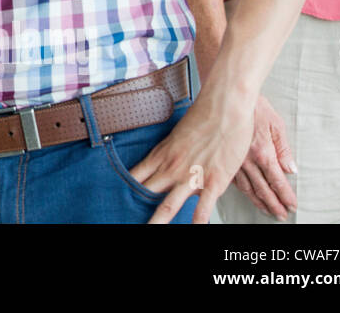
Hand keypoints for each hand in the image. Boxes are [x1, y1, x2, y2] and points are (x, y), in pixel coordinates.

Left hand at [129, 89, 254, 223]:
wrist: (223, 107)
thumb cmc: (203, 117)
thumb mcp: (178, 136)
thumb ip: (171, 154)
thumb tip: (167, 165)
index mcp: (161, 155)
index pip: (135, 177)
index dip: (125, 191)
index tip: (116, 201)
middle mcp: (172, 168)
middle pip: (147, 194)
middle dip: (136, 209)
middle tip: (126, 218)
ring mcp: (191, 176)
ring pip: (168, 205)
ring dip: (157, 222)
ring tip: (148, 232)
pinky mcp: (213, 181)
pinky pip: (203, 207)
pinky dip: (197, 221)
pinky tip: (194, 231)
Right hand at [231, 95, 296, 219]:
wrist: (229, 95)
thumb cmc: (254, 106)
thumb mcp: (276, 124)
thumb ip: (284, 149)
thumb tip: (290, 169)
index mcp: (263, 152)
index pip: (277, 180)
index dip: (285, 195)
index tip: (292, 205)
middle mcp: (247, 160)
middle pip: (262, 189)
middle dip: (273, 204)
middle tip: (281, 214)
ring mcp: (233, 160)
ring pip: (246, 187)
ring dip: (258, 201)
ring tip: (266, 209)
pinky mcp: (223, 156)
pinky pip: (233, 178)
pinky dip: (241, 190)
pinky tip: (246, 194)